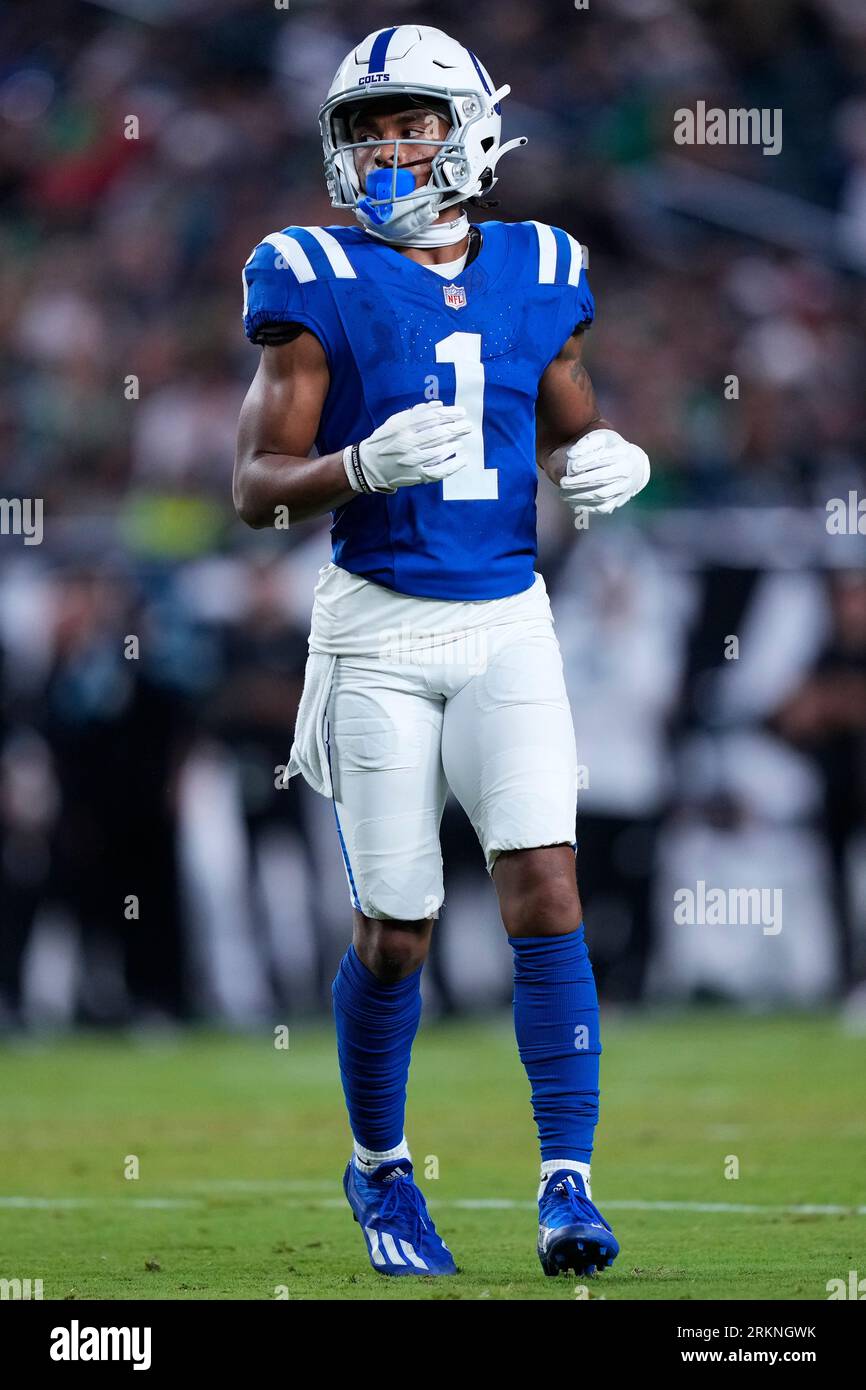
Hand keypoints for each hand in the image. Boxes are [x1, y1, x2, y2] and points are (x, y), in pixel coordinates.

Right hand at [344, 400, 470, 493]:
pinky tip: (463, 459)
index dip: (450, 414)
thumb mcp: (395, 422)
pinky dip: (453, 465)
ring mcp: (412, 461)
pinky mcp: (416, 476)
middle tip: (468, 425)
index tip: (462, 412)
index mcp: (403, 427)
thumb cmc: (386, 440)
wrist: (369, 465)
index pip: (432, 417)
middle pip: (438, 433)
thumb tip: (439, 405)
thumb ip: (416, 413)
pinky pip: (439, 471)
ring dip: (454, 444)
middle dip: (456, 428)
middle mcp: (407, 443)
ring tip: (462, 440)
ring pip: (439, 451)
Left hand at [558, 428, 649, 516]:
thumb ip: (587, 443)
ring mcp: (624, 488)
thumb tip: (571, 455)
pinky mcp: (619, 501)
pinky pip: (602, 507)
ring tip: (563, 494)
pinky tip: (572, 503)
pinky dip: (586, 506)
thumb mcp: (602, 439)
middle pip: (601, 478)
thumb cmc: (612, 449)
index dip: (586, 463)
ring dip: (580, 496)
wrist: (634, 466)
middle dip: (579, 482)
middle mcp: (626, 471)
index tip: (571, 468)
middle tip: (562, 483)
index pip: (603, 458)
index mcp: (622, 452)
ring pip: (601, 494)